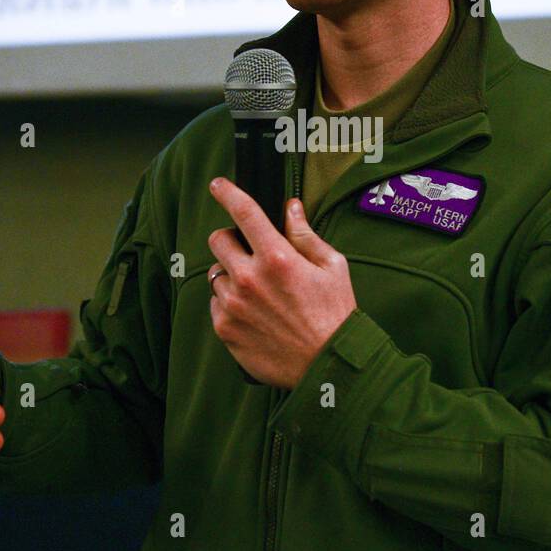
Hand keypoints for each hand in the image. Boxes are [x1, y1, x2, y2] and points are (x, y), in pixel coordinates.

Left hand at [207, 177, 356, 388]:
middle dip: (231, 239)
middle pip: (218, 240)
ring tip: (257, 290)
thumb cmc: (335, 314)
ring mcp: (234, 306)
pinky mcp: (225, 329)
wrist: (327, 366)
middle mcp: (249, 279)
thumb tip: (291, 208)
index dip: (228, 193)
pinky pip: (216, 303)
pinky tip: (254, 312)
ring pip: (216, 274)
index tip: (218, 184)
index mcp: (277, 258)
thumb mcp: (332, 267)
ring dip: (231, 274)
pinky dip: (229, 302)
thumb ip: (305, 235)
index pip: (244, 212)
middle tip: (249, 251)